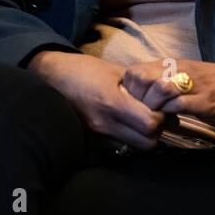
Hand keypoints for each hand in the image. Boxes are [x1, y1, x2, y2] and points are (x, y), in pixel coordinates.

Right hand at [28, 50, 163, 150]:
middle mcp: (105, 123)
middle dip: (156, 130)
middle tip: (155, 114)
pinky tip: (128, 121)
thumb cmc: (84, 69)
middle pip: (147, 142)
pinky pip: (120, 142)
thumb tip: (164, 93)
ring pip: (135, 145)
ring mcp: (97, 133)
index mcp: (112, 103)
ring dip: (144, 134)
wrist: (50, 77)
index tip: (160, 105)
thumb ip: (140, 84)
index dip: (161, 116)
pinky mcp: (92, 137)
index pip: (150, 124)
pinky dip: (130, 135)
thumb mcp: (116, 71)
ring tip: (142, 117)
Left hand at [120, 58, 214, 128]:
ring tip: (156, 119)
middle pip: (141, 78)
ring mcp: (192, 84)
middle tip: (143, 114)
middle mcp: (180, 70)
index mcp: (173, 64)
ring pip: (158, 89)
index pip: (135, 71)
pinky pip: (178, 105)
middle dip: (136, 100)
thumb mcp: (188, 76)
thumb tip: (140, 98)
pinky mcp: (205, 100)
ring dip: (152, 108)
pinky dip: (169, 116)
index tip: (134, 104)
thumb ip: (165, 82)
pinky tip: (171, 122)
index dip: (129, 89)